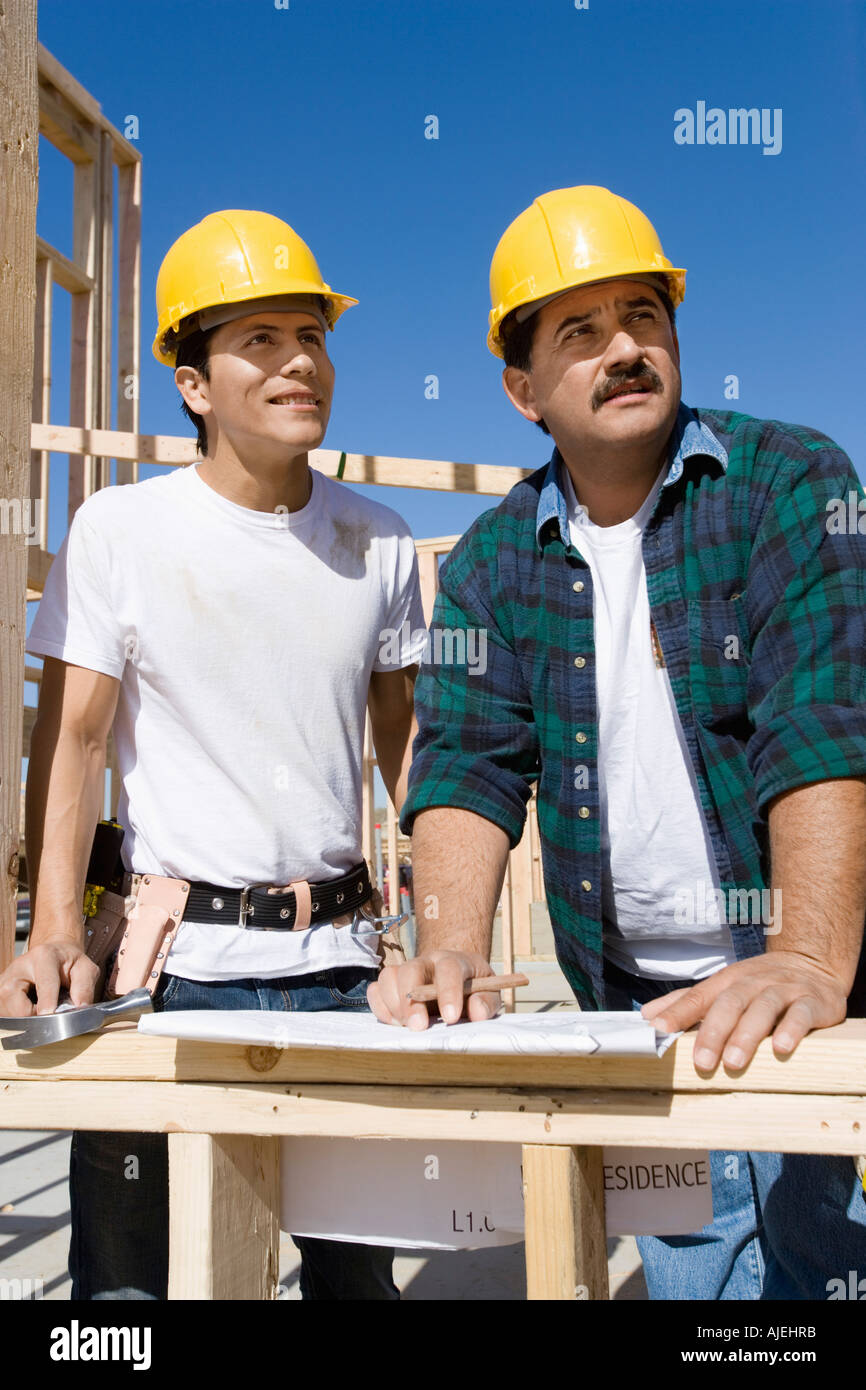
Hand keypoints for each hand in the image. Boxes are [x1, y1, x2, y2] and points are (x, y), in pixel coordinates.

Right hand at [0, 941, 99, 1017]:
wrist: (51, 954)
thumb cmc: (68, 963)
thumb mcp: (85, 968)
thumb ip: (84, 987)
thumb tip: (80, 1009)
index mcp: (43, 957)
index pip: (45, 984)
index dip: (48, 1003)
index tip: (50, 1015)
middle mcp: (17, 968)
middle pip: (20, 1007)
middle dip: (37, 1017)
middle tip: (50, 1013)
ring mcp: (4, 982)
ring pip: (11, 1015)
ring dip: (29, 1019)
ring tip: (40, 1006)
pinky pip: (7, 1016)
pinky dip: (20, 1018)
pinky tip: (30, 1007)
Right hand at [367, 951, 500, 1029]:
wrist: (457, 982)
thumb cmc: (474, 990)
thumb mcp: (490, 994)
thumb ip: (487, 1002)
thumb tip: (476, 1011)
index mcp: (454, 961)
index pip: (449, 968)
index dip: (448, 992)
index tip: (451, 1018)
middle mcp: (427, 962)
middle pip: (411, 969)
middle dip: (411, 1001)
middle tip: (418, 1027)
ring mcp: (406, 971)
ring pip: (388, 977)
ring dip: (394, 1005)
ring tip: (407, 1027)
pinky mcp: (391, 985)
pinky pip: (376, 990)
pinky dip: (381, 1008)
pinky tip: (396, 1023)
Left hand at [640, 950, 848, 1070]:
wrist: (812, 963)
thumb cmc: (759, 984)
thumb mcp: (724, 987)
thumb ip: (688, 1002)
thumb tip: (648, 1015)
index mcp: (729, 980)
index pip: (699, 995)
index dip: (678, 1011)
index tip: (658, 1029)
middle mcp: (753, 982)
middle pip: (730, 1003)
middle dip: (713, 1032)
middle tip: (701, 1062)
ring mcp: (784, 989)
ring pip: (763, 1008)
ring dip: (747, 1035)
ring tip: (734, 1062)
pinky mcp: (813, 1001)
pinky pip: (802, 1013)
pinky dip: (791, 1029)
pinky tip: (781, 1047)